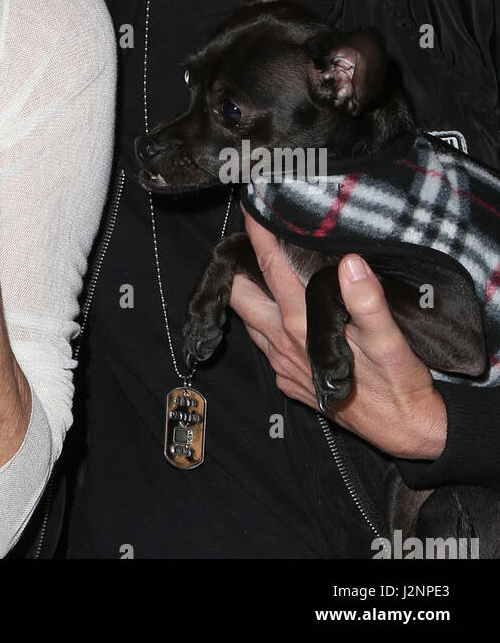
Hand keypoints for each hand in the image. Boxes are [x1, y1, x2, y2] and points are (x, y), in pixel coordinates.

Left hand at [231, 215, 446, 460]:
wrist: (405, 432)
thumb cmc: (398, 384)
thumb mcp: (389, 340)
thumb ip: (367, 301)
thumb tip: (350, 263)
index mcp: (301, 326)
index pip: (270, 270)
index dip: (258, 237)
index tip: (251, 210)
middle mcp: (283, 344)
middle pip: (239, 296)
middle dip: (236, 268)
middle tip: (243, 242)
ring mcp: (283, 365)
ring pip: (250, 321)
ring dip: (248, 296)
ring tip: (255, 270)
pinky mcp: (290, 381)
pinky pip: (265, 346)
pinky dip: (264, 324)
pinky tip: (278, 314)